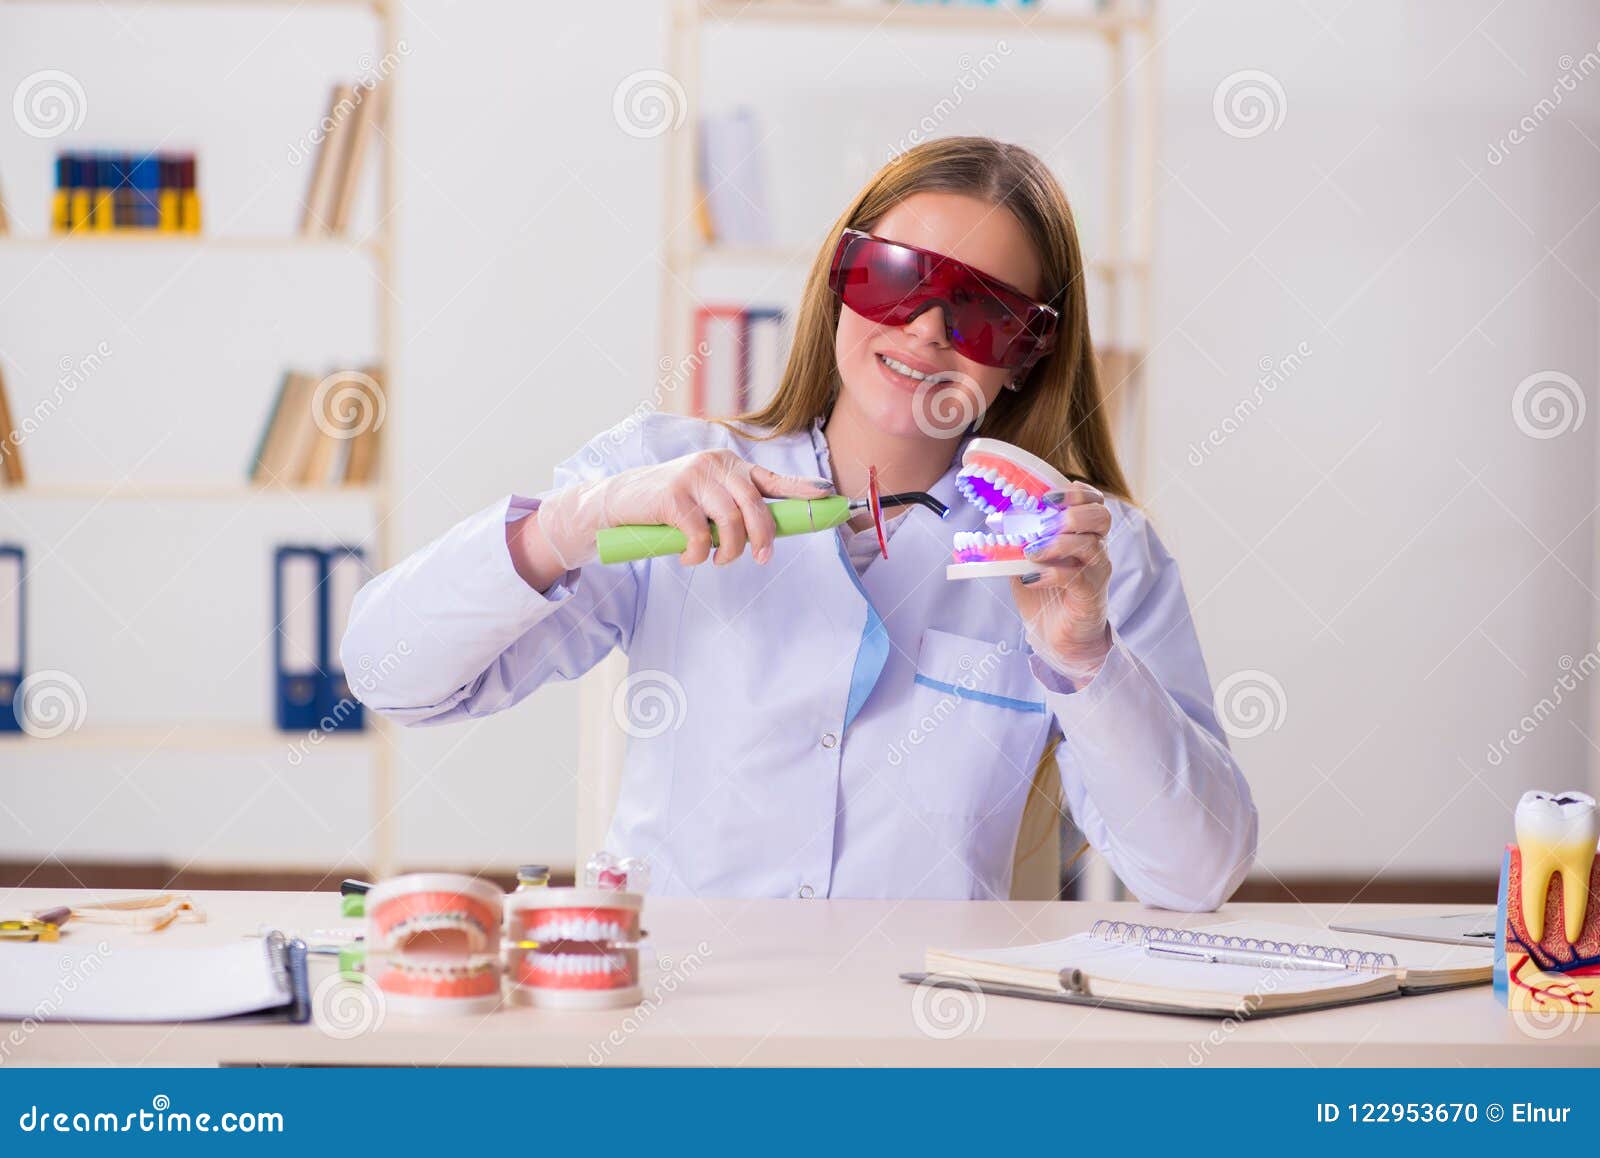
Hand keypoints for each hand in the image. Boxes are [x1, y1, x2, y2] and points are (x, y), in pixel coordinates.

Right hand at [510, 449, 834, 587]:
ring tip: (715, 560)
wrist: (617, 503)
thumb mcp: (705, 500)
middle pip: (756, 505)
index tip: (827, 500)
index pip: (772, 479)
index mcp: (729, 465)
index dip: (801, 490)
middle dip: (763, 537)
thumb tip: (768, 535)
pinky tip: (689, 557)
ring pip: (730, 522)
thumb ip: (732, 508)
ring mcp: (693, 478)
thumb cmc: (668, 507)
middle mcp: (715, 465)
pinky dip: (697, 554)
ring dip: (728, 551)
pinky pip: (699, 535)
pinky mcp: (672, 496)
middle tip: (761, 559)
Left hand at [1010, 482, 1113, 685]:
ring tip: (1031, 551)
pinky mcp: (1090, 594)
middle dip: (1072, 512)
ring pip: (1090, 544)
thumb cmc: (1046, 594)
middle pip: (1100, 516)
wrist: (1059, 636)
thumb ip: (1018, 541)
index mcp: (1084, 534)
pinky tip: (1030, 578)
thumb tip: (994, 520)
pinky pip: (1076, 577)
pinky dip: (1051, 573)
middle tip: (1044, 521)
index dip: (1077, 492)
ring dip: (1056, 543)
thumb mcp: (1027, 562)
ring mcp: (1096, 571)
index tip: (1049, 496)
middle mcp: (1096, 548)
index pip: (1094, 502)